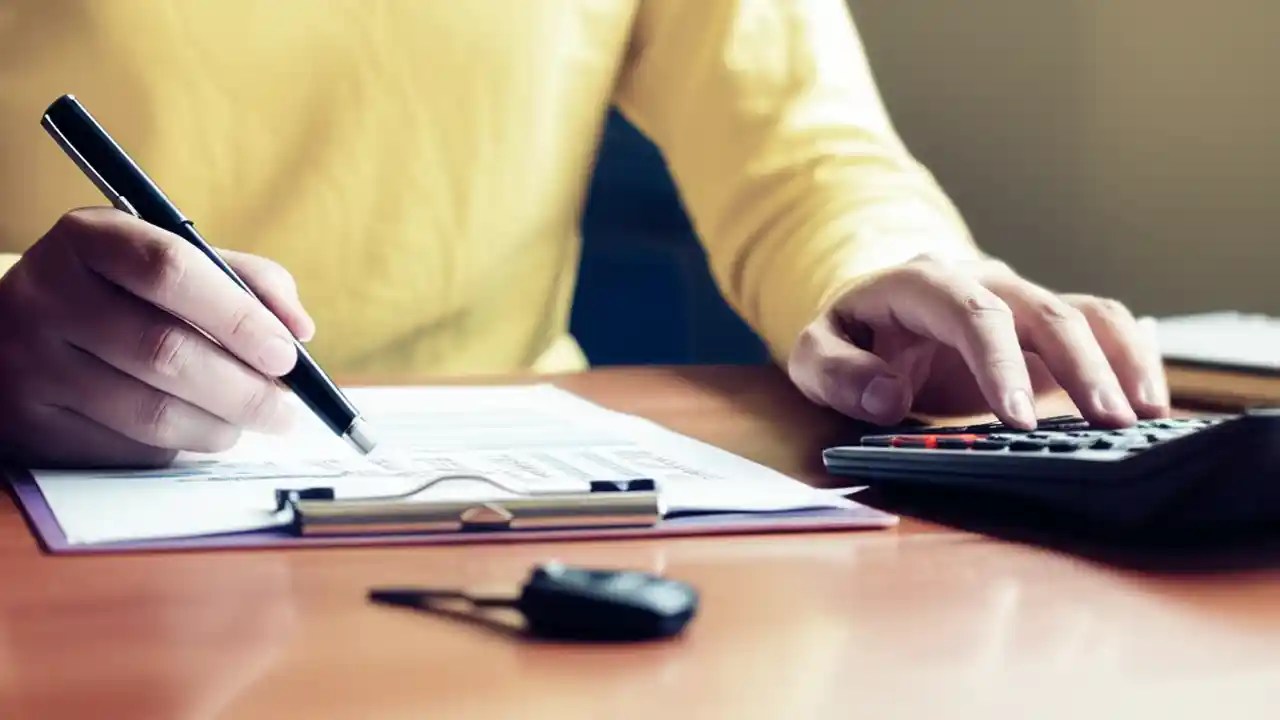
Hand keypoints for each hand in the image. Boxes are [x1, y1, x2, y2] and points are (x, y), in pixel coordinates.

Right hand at [0, 208, 314, 466]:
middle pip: (165, 351)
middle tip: (285, 408)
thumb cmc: (123, 294)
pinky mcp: (30, 422)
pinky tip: (198, 430)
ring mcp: (30, 361)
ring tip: (251, 421)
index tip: (286, 353)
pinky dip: (180, 446)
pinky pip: (127, 448)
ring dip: (221, 426)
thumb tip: (298, 330)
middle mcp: (47, 294)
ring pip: (151, 411)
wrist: (17, 332)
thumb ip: (245, 280)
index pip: (170, 270)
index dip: (238, 316)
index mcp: (89, 238)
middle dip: (245, 389)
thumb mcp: (171, 261)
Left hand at [788, 254, 1168, 428]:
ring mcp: (1020, 298)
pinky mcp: (1044, 323)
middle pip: (1043, 312)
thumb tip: (885, 398)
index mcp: (923, 283)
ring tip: (1146, 415)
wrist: (875, 308)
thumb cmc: (847, 334)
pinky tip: (1149, 397)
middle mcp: (983, 281)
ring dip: (1120, 360)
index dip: (999, 365)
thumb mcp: (815, 352)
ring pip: (1084, 313)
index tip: (1020, 422)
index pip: (972, 316)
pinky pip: (1100, 326)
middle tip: (1109, 424)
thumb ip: (837, 373)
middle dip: (1081, 368)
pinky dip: (1131, 356)